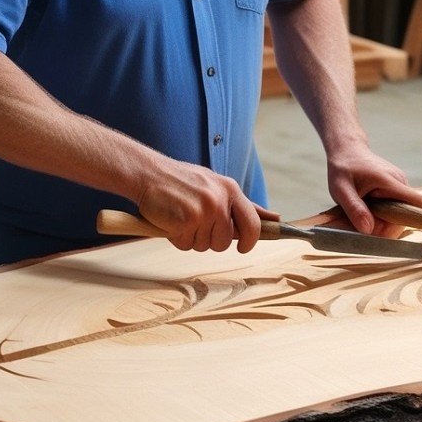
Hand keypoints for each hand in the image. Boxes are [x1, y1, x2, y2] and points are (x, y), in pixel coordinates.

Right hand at [135, 160, 279, 253]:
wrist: (147, 173)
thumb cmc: (182, 182)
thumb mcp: (216, 185)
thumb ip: (244, 205)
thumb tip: (275, 218)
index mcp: (230, 189)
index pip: (253, 224)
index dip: (251, 241)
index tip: (244, 248)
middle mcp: (219, 200)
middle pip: (225, 242)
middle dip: (210, 239)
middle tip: (195, 222)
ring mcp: (203, 211)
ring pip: (204, 246)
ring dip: (191, 238)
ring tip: (180, 217)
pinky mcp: (185, 221)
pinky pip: (185, 245)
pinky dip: (175, 238)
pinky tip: (170, 220)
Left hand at [326, 146, 421, 237]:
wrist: (347, 151)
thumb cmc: (343, 168)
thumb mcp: (341, 190)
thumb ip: (355, 209)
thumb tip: (369, 230)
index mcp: (390, 182)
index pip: (419, 203)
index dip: (412, 221)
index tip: (388, 230)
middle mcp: (400, 184)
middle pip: (405, 216)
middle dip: (386, 227)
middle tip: (363, 223)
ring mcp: (399, 187)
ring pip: (398, 215)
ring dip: (382, 222)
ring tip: (362, 213)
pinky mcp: (395, 190)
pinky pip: (393, 210)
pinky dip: (381, 216)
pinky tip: (366, 209)